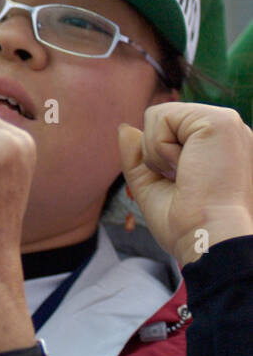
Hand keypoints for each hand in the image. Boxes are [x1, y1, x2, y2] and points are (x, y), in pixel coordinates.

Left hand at [119, 103, 252, 265]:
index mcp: (221, 148)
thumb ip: (139, 156)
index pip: (172, 133)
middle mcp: (229, 133)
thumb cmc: (186, 224)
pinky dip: (159, 148)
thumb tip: (125, 127)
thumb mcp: (153, 187)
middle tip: (185, 182)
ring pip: (158, 117)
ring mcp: (228, 124)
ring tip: (187, 175)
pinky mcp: (221, 120)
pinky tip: (185, 168)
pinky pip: (159, 116)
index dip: (161, 159)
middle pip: (163, 122)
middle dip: (157, 155)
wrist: (207, 239)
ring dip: (158, 153)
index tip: (185, 186)